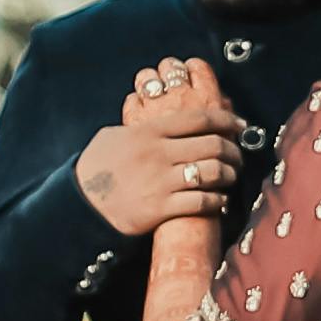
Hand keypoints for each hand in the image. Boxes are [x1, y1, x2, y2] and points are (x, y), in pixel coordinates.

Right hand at [76, 55, 243, 235]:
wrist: (80, 204)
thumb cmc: (97, 167)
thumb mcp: (114, 135)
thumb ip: (141, 123)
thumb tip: (160, 111)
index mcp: (149, 132)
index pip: (199, 119)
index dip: (226, 120)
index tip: (240, 125)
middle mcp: (158, 154)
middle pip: (212, 145)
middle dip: (233, 150)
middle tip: (238, 155)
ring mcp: (161, 182)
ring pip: (212, 173)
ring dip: (229, 175)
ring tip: (230, 177)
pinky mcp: (161, 209)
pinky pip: (201, 202)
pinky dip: (217, 201)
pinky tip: (219, 200)